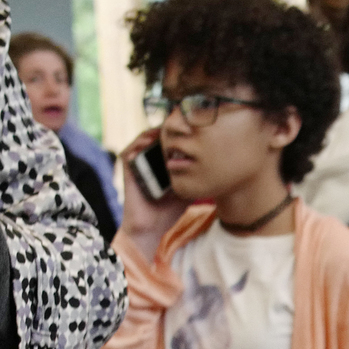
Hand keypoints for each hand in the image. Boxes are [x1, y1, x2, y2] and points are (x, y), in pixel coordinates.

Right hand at [117, 128, 186, 261]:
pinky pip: (131, 148)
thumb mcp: (189, 186)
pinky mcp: (127, 167)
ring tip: (171, 128)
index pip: (170, 138)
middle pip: (158, 134)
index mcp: (161, 160)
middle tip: (184, 122)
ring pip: (145, 137)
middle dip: (171, 127)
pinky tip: (154, 139)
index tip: (195, 127)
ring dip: (157, 131)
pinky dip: (141, 141)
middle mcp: (148, 158)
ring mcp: (136, 161)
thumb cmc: (170, 209)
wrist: (152, 226)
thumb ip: (199, 173)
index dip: (181, 131)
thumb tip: (222, 162)